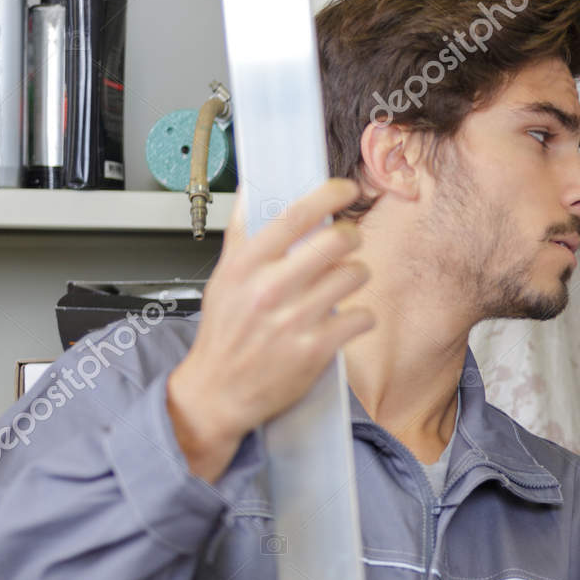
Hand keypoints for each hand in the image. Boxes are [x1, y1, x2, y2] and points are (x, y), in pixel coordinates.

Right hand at [167, 179, 375, 482]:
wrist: (219, 391)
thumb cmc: (224, 334)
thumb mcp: (223, 277)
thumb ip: (241, 234)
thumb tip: (251, 192)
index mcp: (247, 265)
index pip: (294, 215)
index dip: (329, 194)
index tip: (346, 188)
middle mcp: (270, 288)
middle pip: (336, 240)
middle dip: (351, 236)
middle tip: (348, 241)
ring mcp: (295, 320)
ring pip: (354, 275)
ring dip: (357, 276)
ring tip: (343, 283)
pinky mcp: (316, 349)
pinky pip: (360, 317)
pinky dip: (360, 317)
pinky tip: (346, 319)